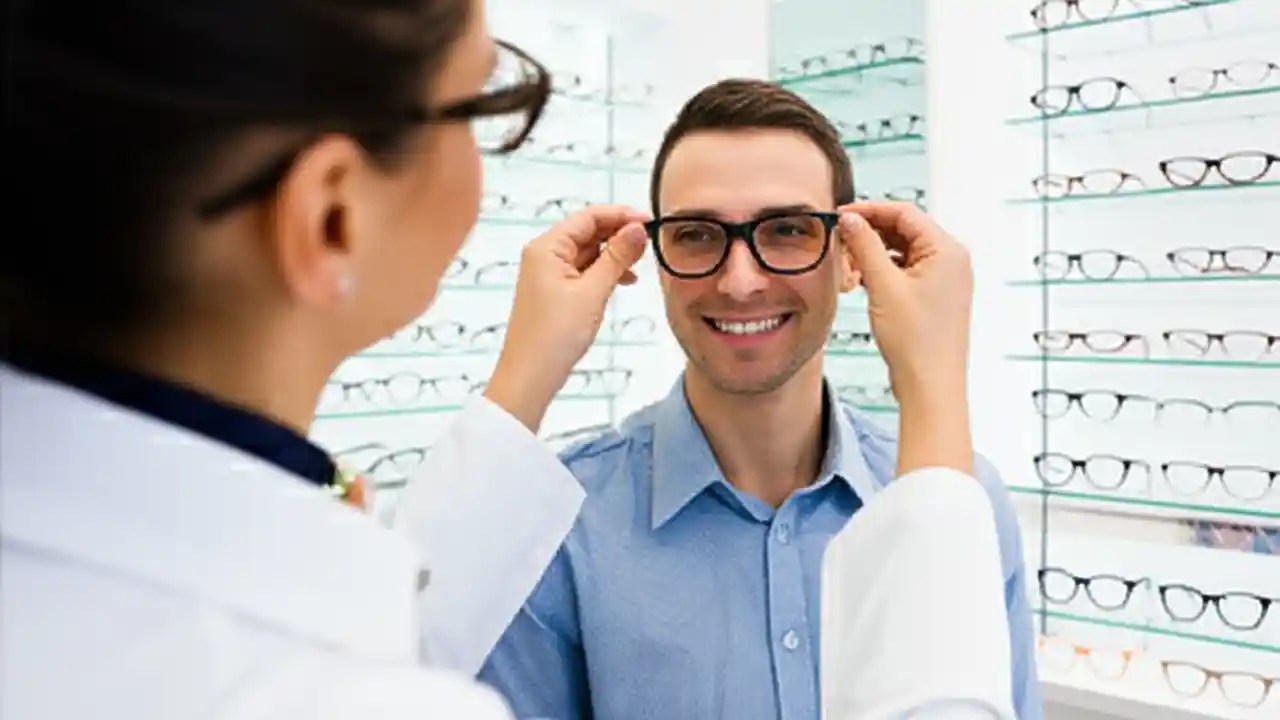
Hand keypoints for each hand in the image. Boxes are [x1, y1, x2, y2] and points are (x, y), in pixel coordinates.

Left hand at [485, 205, 649, 431]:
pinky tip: (623, 280)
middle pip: (587, 232)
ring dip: (613, 254)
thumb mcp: (593, 292)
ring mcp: (547, 273)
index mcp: (547, 247)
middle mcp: (543, 254)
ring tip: (639, 264)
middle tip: (649, 244)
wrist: (530, 376)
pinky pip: (582, 271)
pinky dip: (603, 271)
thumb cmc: (556, 334)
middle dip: (618, 234)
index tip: (650, 221)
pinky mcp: (553, 291)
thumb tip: (638, 229)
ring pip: (586, 252)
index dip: (620, 215)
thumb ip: (616, 257)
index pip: (588, 217)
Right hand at [837, 201, 973, 474]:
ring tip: (849, 265)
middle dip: (870, 232)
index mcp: (947, 251)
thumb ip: (865, 246)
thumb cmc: (917, 343)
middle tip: (840, 240)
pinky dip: (884, 271)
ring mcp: (945, 280)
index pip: (904, 213)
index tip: (841, 215)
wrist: (930, 386)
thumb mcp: (883, 286)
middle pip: (905, 230)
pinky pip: (907, 271)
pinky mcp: (935, 298)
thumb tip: (850, 220)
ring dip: (875, 253)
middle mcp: (951, 261)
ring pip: (904, 251)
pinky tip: (863, 281)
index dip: (869, 210)